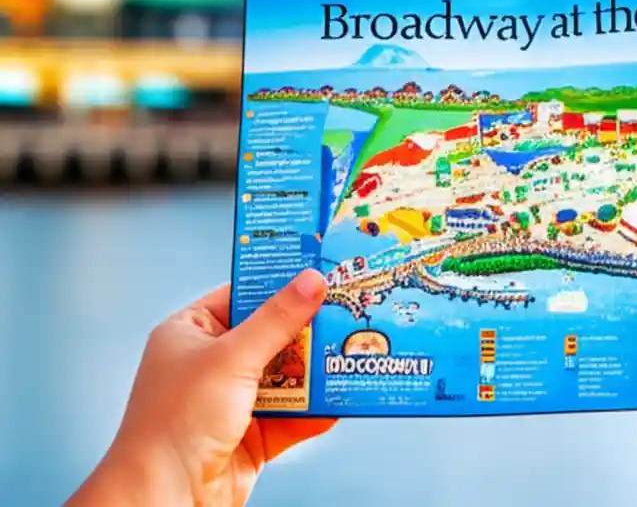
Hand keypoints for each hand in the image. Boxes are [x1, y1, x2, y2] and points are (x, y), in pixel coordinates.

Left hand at [68, 270, 334, 506]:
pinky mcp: (251, 435)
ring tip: (349, 358)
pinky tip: (337, 404)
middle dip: (307, 332)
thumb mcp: (232, 359)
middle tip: (346, 315)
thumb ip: (277, 320)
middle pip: (271, 336)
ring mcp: (231, 400)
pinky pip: (292, 416)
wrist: (166, 497)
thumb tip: (311, 281)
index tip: (320, 273)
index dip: (279, 284)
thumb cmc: (176, 422)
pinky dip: (314, 412)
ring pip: (286, 376)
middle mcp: (210, 363)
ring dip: (315, 374)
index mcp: (191, 333)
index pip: (241, 296)